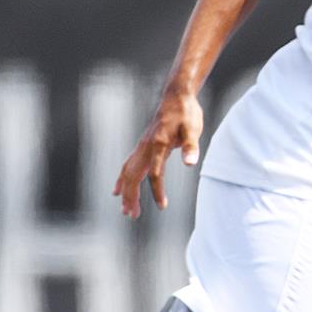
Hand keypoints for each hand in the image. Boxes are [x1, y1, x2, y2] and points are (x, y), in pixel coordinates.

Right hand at [114, 90, 204, 217]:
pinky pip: (128, 165)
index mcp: (158, 145)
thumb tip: (191, 163)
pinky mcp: (143, 146)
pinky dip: (122, 179)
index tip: (162, 206)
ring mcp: (142, 146)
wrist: (176, 96)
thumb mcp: (193, 129)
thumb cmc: (186, 113)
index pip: (155, 174)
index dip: (157, 191)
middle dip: (131, 196)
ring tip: (125, 209)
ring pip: (127, 172)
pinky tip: (118, 189)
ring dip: (125, 191)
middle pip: (133, 176)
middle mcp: (146, 147)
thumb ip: (190, 146)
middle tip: (132, 215)